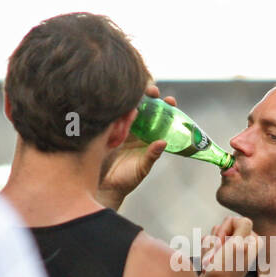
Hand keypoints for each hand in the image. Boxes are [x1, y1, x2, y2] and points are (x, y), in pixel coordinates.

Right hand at [97, 84, 174, 210]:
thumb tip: (163, 142)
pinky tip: (118, 99)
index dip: (166, 109)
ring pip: (130, 110)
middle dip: (150, 98)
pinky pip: (114, 117)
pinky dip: (117, 108)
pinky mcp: (108, 130)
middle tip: (152, 90)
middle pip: (146, 110)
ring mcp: (122, 129)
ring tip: (137, 90)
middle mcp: (137, 132)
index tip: (170, 100)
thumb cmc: (127, 179)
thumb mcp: (142, 168)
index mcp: (149, 139)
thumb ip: (152, 155)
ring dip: (133, 99)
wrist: (105, 186)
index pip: (160, 120)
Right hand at [200, 215, 258, 276]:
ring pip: (213, 235)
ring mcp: (231, 250)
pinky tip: (208, 264)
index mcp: (253, 240)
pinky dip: (205, 253)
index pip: (233, 220)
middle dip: (216, 239)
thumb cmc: (226, 270)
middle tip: (218, 255)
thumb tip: (236, 219)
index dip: (224, 230)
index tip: (224, 245)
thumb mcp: (238, 244)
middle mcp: (244, 243)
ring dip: (209, 247)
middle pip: (222, 226)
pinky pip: (207, 244)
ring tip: (213, 261)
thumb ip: (242, 226)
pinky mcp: (220, 256)